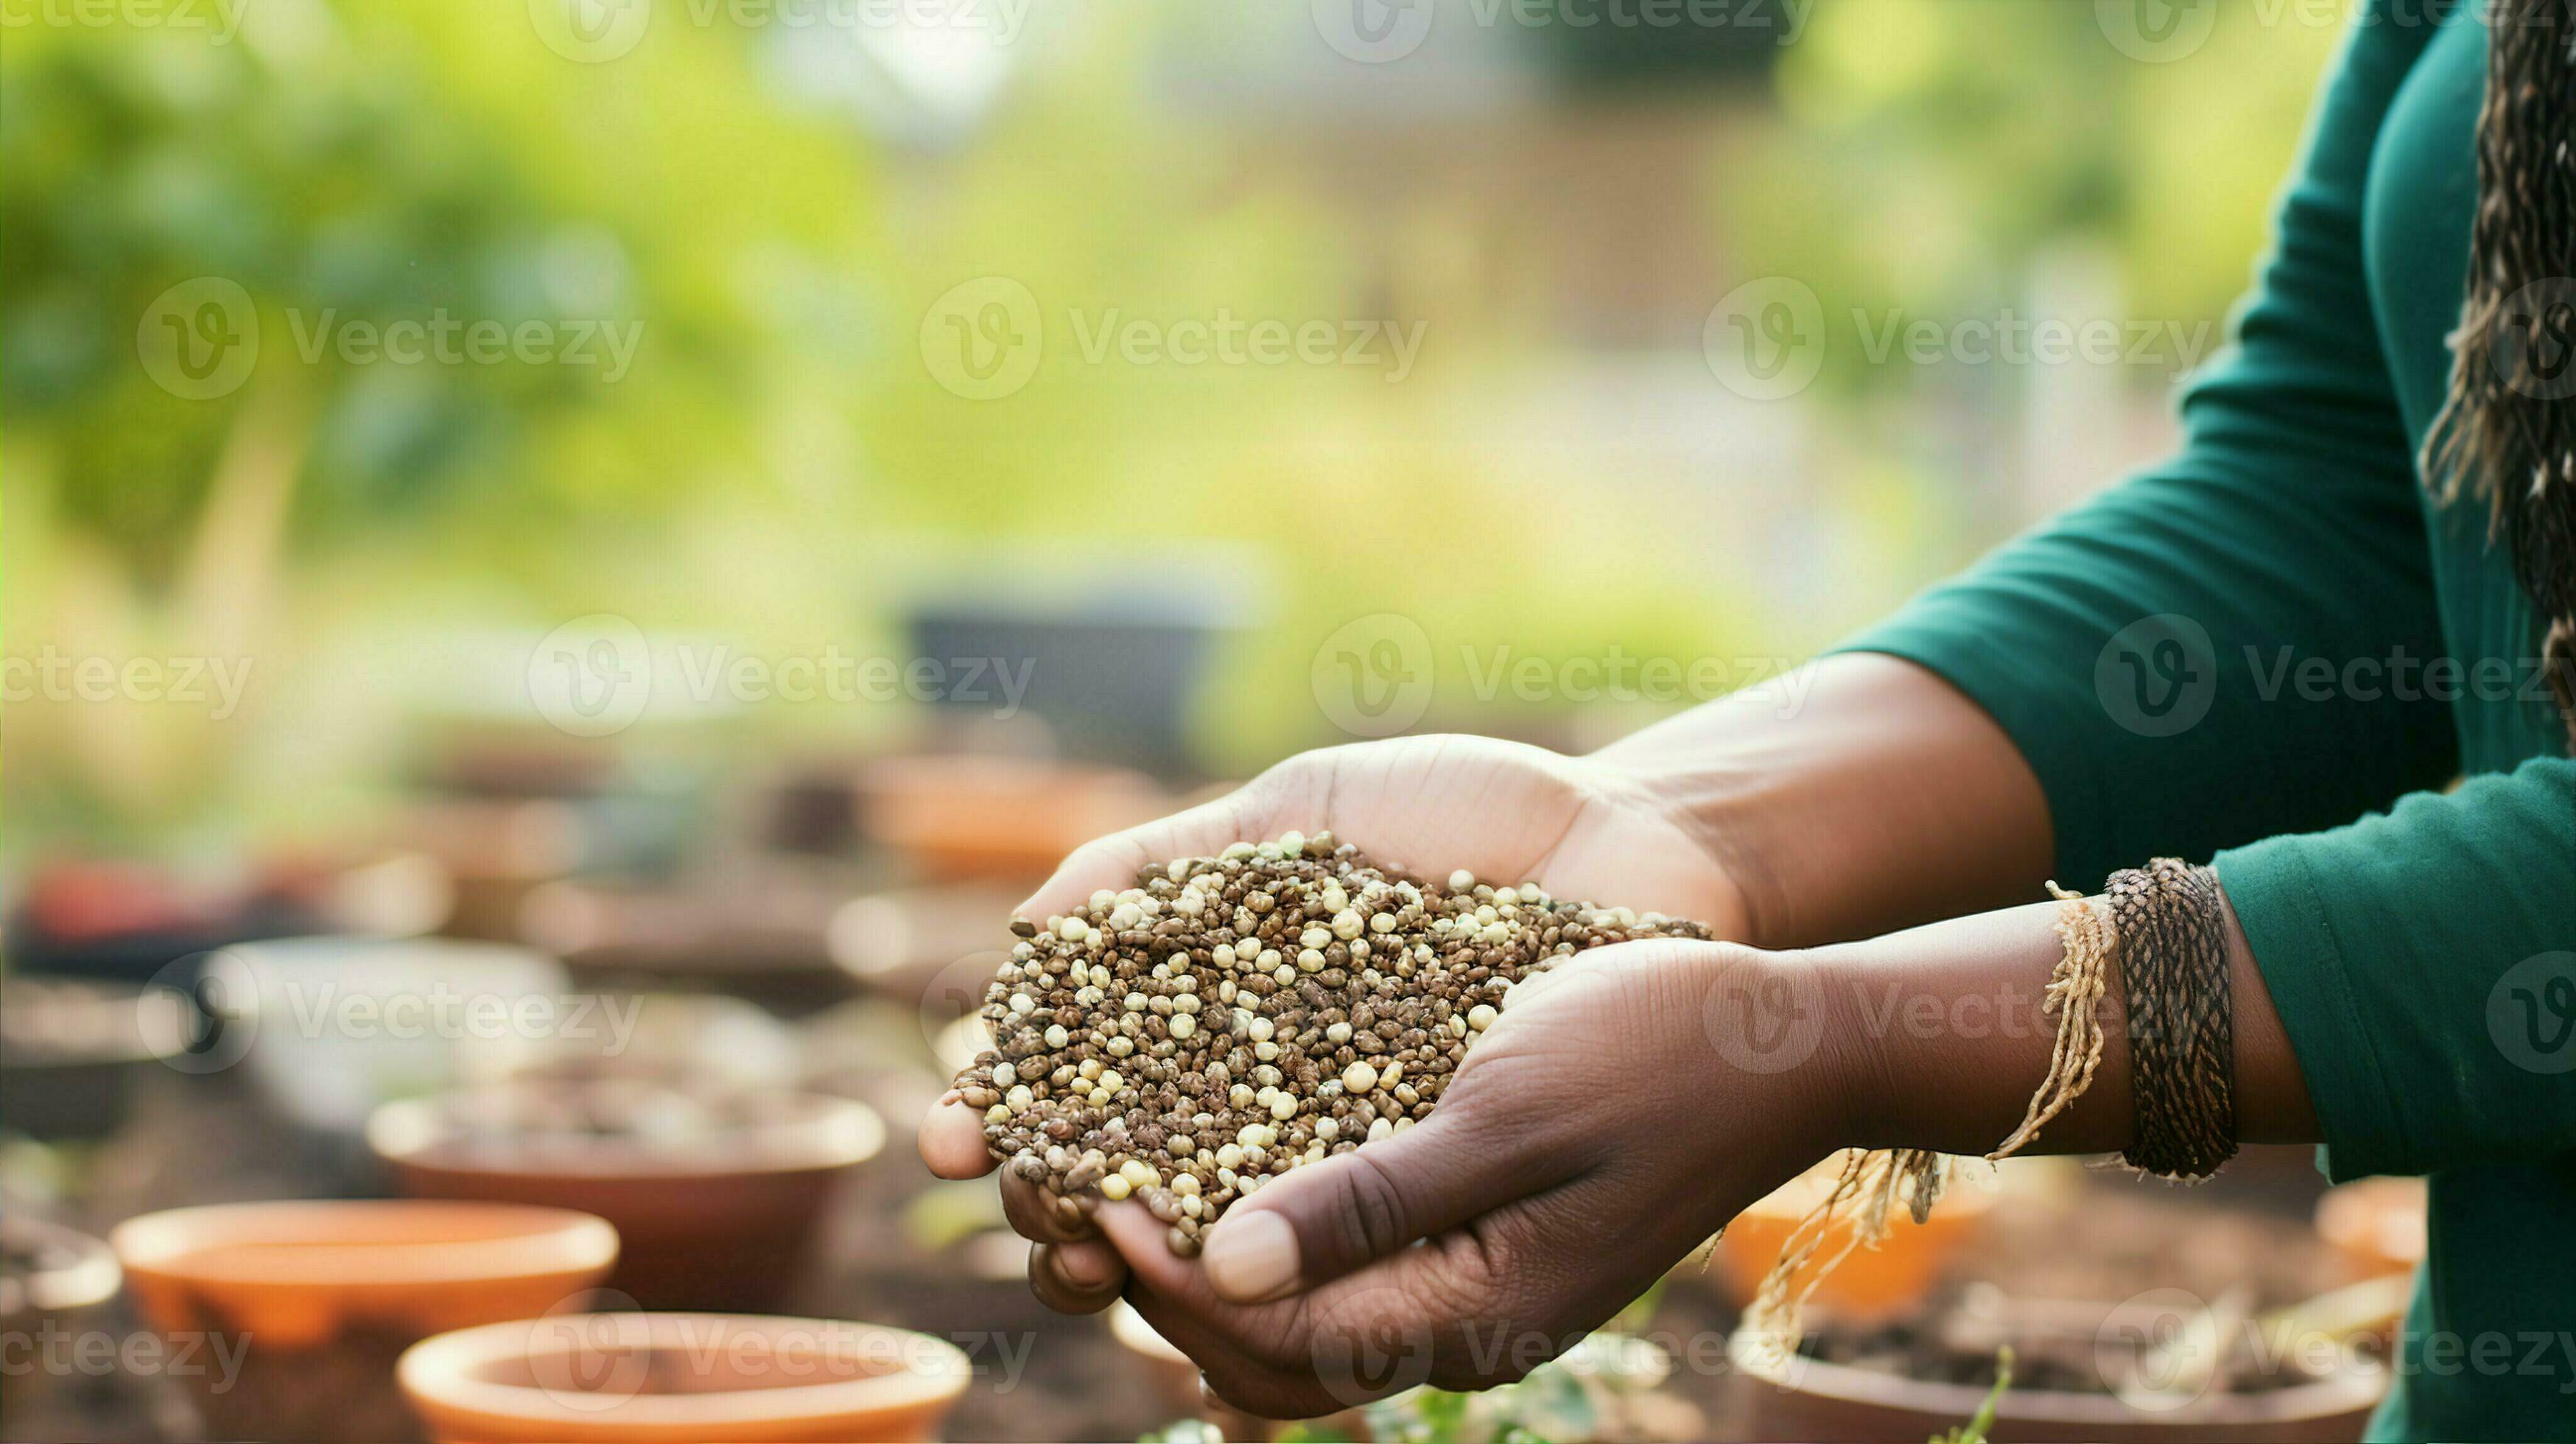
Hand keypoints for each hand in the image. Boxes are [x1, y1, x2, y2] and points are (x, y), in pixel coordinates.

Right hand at [918, 734, 1750, 1315]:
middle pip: (1128, 1175)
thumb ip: (1169, 860)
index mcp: (1220, 1005)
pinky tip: (1214, 1300)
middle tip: (1029, 1210)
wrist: (1624, 838)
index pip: (1083, 1081)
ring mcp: (1347, 1146)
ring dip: (1138, 1269)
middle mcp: (1269, 1091)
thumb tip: (1032, 932)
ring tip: (1092, 1269)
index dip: (1011, 1116)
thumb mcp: (1305, 811)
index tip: (959, 1133)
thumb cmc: (1465, 814)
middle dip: (1055, 1207)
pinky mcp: (1428, 1183)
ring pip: (1216, 1235)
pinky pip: (1336, 1249)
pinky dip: (1268, 1278)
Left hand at [1094, 938, 1841, 1417]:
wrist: (1779, 1039)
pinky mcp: (1463, 1232)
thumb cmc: (1655, 1050)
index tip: (1088, 1183)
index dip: (1162, 1272)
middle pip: (1260, 1352)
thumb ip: (1375, 1196)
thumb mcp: (1508, 1111)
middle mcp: (1455, 1325)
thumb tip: (1227, 1264)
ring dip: (1192, 1252)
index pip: (1268, 1338)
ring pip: (1286, 1315)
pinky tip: (1204, 1140)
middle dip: (1152, 1278)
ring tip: (1112, 1162)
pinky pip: (1332, 1259)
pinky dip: (1256, 1219)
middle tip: (1068, 1181)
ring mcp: (1462, 1286)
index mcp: (1469, 1315)